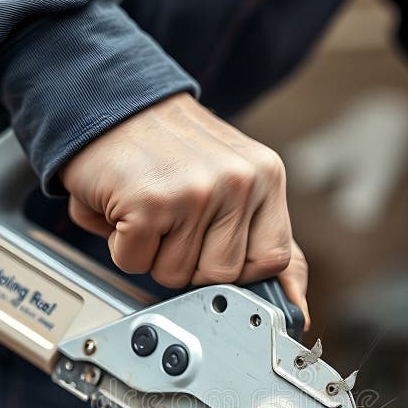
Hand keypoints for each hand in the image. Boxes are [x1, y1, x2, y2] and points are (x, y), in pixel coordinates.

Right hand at [61, 92, 309, 326]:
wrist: (110, 101)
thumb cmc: (169, 150)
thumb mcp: (235, 183)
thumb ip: (266, 242)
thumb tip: (297, 306)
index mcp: (265, 177)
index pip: (274, 260)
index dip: (239, 266)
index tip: (214, 244)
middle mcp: (237, 181)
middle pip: (222, 276)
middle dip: (190, 262)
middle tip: (174, 221)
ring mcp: (195, 192)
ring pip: (176, 276)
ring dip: (153, 255)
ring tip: (150, 212)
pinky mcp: (150, 203)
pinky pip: (136, 264)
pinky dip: (121, 247)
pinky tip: (126, 210)